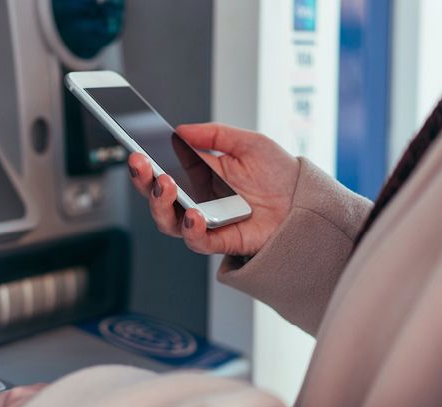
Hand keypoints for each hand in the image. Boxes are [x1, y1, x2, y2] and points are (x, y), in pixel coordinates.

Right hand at [128, 123, 299, 255]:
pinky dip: (191, 230)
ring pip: (168, 222)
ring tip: (165, 184)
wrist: (306, 202)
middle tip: (140, 163)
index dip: (144, 164)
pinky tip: (193, 213)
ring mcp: (206, 223)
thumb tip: (181, 130)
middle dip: (142, 181)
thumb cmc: (278, 175)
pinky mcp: (221, 241)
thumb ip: (215, 134)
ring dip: (160, 204)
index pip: (160, 172)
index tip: (135, 150)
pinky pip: (198, 242)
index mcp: (197, 177)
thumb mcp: (248, 143)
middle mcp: (195, 201)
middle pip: (156, 198)